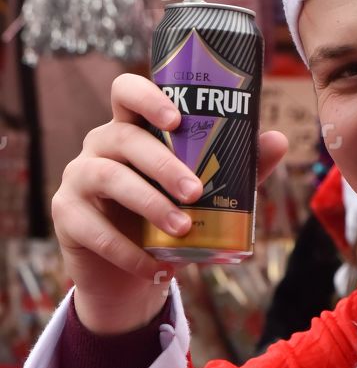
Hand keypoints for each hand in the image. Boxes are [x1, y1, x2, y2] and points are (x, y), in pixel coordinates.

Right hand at [51, 72, 288, 333]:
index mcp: (133, 129)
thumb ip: (239, 169)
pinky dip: (129, 251)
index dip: (148, 98)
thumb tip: (278, 140)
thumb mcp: (207, 196)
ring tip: (183, 229)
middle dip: (163, 164)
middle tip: (196, 192)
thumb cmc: (170, 223)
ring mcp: (78, 178)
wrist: (132, 275)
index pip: (127, 92)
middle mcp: (101, 145)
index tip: (177, 118)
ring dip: (149, 204)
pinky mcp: (67, 215)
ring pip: (108, 178)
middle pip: (125, 138)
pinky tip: (157, 268)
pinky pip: (95, 229)